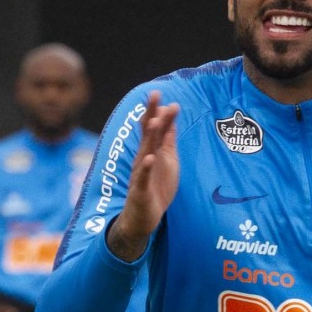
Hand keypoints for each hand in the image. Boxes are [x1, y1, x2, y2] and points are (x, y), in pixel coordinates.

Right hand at [107, 90, 179, 261]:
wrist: (143, 218)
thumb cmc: (156, 188)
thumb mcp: (167, 161)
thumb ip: (167, 141)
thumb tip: (170, 120)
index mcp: (152, 152)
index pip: (154, 128)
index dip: (158, 112)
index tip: (161, 93)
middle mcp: (144, 158)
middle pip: (148, 133)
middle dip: (151, 114)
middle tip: (154, 94)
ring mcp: (141, 173)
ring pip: (145, 151)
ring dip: (149, 136)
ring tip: (153, 120)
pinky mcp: (141, 190)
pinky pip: (143, 177)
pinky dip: (146, 167)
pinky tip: (149, 157)